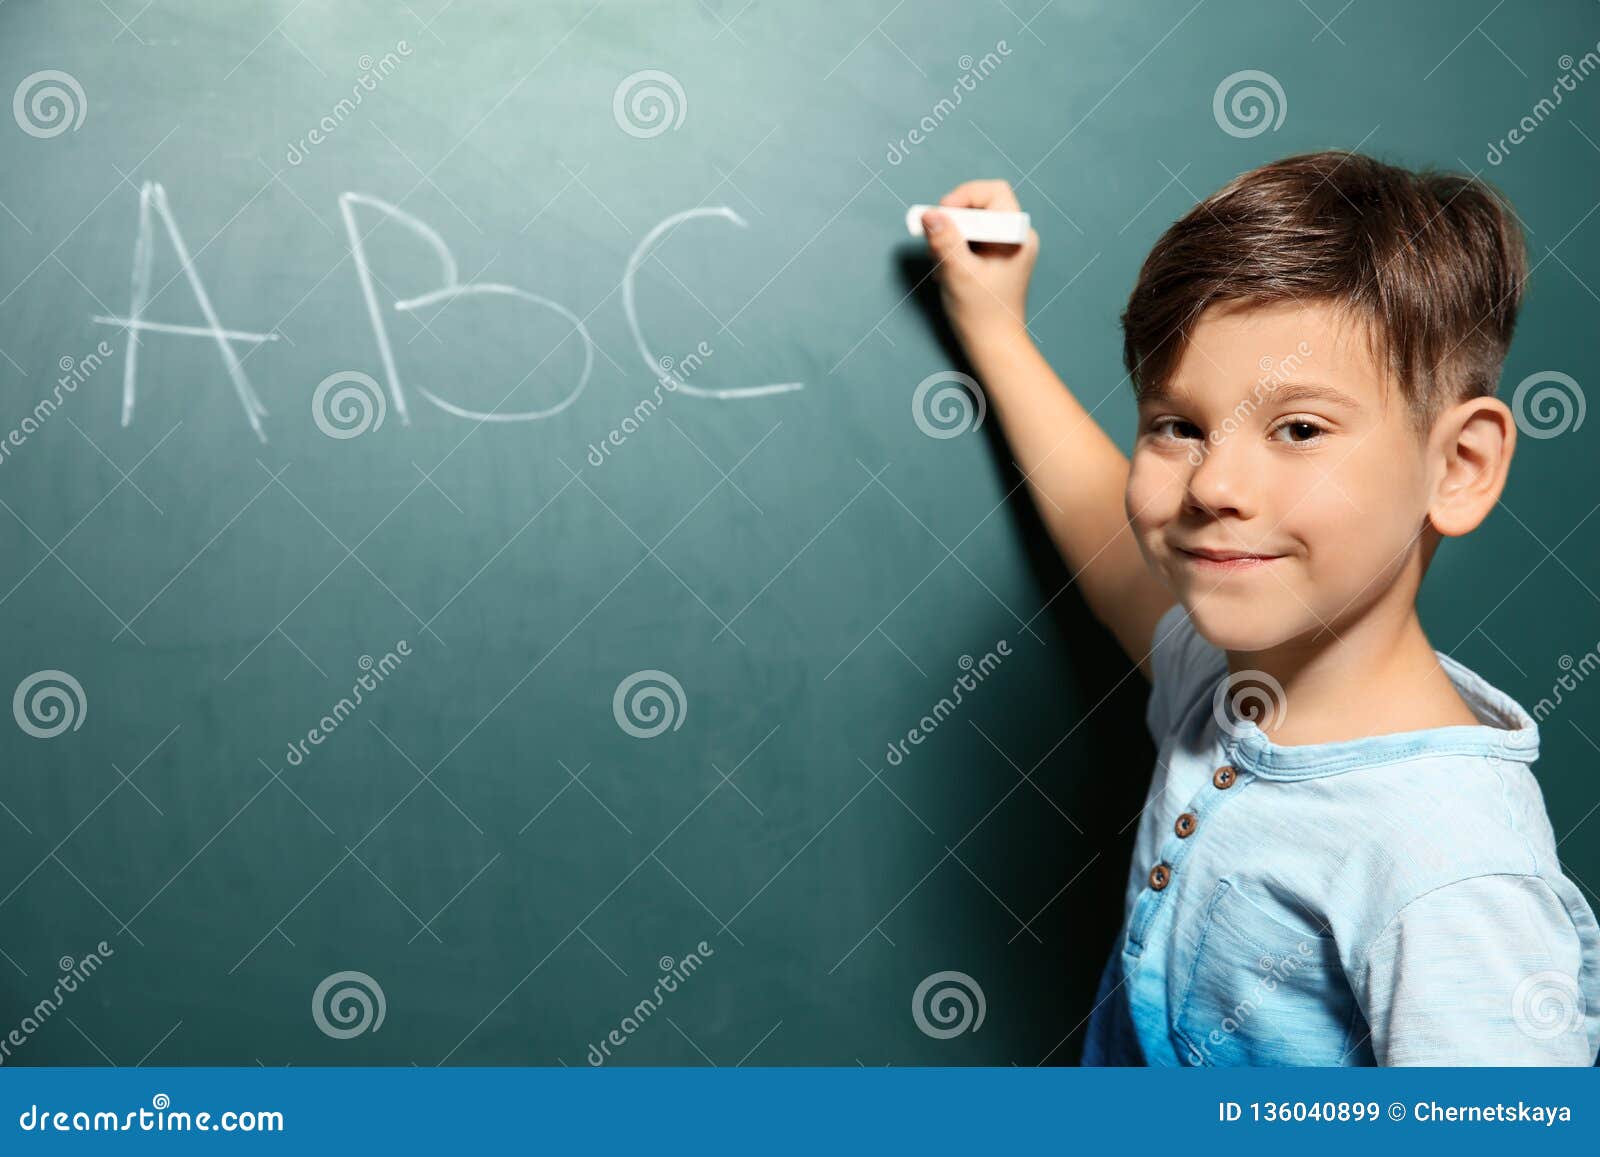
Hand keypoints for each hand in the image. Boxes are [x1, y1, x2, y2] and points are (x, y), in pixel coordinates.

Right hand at [922, 179, 1039, 346]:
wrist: (992, 344)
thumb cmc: (982, 314)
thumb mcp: (959, 274)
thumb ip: (944, 241)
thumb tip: (929, 214)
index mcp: (1017, 236)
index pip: (993, 193)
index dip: (965, 197)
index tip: (942, 215)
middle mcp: (1014, 236)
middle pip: (979, 206)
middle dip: (952, 222)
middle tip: (936, 244)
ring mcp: (1003, 247)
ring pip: (970, 224)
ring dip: (949, 239)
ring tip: (943, 266)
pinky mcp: (992, 258)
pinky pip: (968, 240)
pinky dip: (953, 251)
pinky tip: (948, 272)